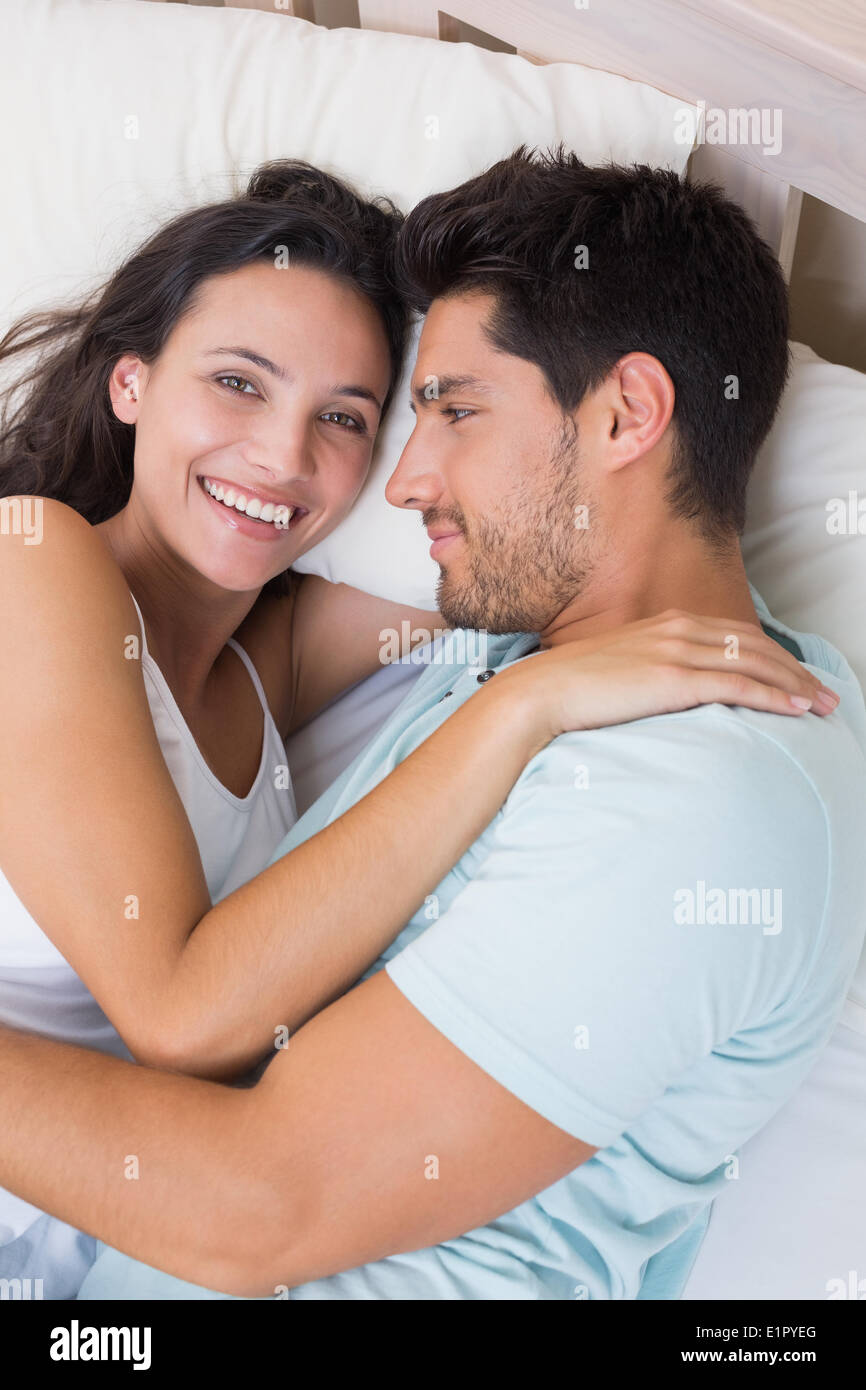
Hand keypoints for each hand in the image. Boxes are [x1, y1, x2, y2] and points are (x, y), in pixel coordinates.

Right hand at [498, 610, 838, 739]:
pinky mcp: (674, 678)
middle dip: (796, 669)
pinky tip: (796, 709)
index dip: (774, 655)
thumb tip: (665, 692)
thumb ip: (648, 672)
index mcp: (666, 624)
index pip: (736, 635)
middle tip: (827, 693)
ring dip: (796, 684)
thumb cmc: (572, 689)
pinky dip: (774, 696)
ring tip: (824, 705)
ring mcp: (677, 651)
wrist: (540, 692)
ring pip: (755, 663)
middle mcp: (677, 629)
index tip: (798, 676)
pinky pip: (737, 685)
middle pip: (755, 646)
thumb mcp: (618, 670)